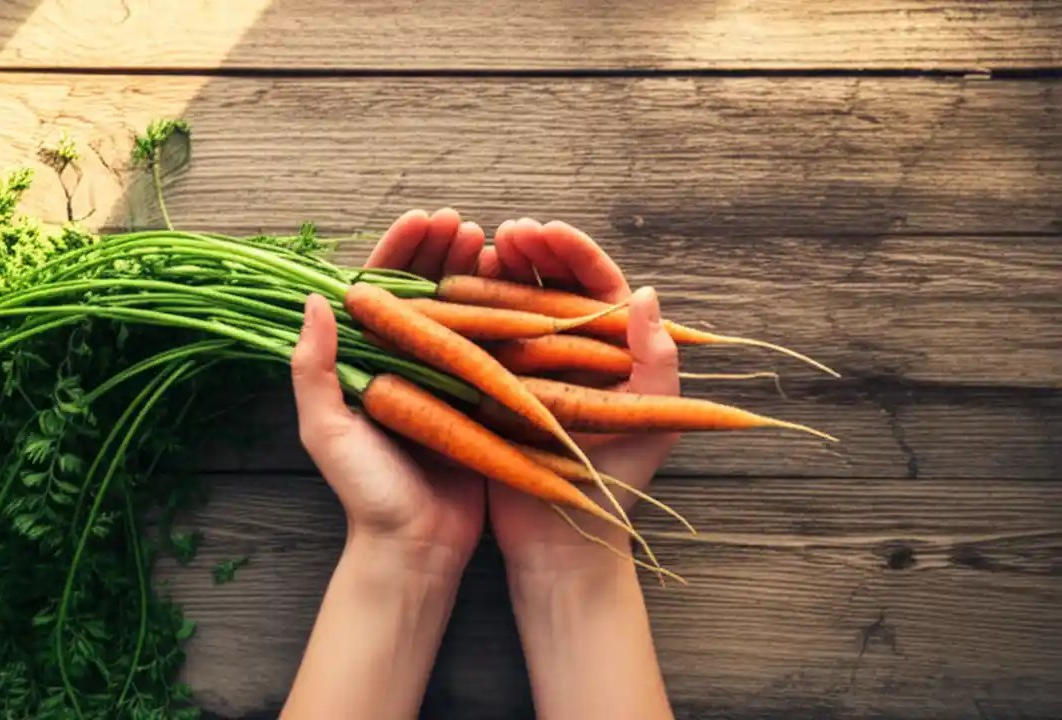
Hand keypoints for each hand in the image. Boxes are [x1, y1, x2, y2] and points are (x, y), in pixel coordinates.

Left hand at [290, 208, 487, 573]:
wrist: (418, 546)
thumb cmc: (366, 491)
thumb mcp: (326, 430)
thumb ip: (313, 368)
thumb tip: (314, 298)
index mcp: (365, 360)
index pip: (380, 290)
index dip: (400, 251)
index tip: (424, 220)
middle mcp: (407, 361)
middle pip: (424, 290)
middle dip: (441, 252)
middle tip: (464, 224)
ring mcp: (447, 378)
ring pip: (461, 311)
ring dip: (474, 273)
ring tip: (492, 243)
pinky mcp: (483, 398)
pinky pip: (494, 347)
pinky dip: (505, 315)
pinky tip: (519, 289)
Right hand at [484, 218, 681, 574]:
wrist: (563, 541)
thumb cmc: (617, 484)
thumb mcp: (650, 422)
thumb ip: (657, 362)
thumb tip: (645, 294)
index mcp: (608, 351)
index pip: (594, 284)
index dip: (573, 252)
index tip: (548, 231)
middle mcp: (565, 353)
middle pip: (548, 284)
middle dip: (530, 251)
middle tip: (509, 233)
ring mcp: (525, 367)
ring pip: (509, 305)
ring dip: (496, 271)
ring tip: (479, 249)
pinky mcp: (489, 387)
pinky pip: (476, 339)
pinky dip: (465, 310)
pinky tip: (450, 289)